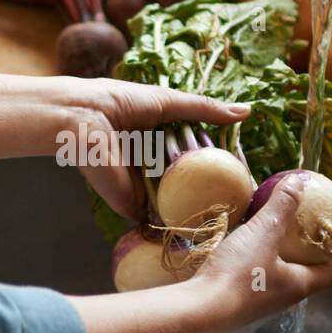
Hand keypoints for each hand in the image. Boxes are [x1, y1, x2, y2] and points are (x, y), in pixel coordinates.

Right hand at [66, 175, 331, 332]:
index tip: (329, 239)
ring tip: (264, 237)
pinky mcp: (236, 306)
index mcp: (298, 286)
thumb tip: (300, 181)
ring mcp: (258, 306)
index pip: (329, 274)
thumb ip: (282, 206)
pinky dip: (250, 265)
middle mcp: (282, 300)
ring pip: (275, 279)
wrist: (200, 311)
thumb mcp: (263, 232)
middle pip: (302, 276)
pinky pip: (250, 282)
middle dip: (301, 254)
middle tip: (296, 232)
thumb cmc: (239, 274)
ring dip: (273, 259)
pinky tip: (235, 251)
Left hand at [74, 78, 250, 219]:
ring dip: (199, 211)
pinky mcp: (133, 205)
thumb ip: (205, 109)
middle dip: (213, 192)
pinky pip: (159, 218)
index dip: (220, 164)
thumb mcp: (170, 102)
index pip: (198, 156)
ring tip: (232, 220)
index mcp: (163, 140)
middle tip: (242, 202)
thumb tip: (246, 111)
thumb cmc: (122, 103)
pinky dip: (177, 224)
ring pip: (178, 203)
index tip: (244, 173)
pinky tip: (206, 230)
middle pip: (190, 183)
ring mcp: (146, 189)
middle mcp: (156, 167)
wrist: (85, 120)